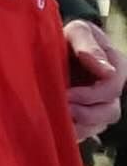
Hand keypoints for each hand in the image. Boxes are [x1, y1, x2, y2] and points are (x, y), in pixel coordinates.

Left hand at [64, 19, 124, 141]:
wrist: (49, 47)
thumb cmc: (67, 36)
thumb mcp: (77, 32)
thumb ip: (89, 46)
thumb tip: (107, 72)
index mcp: (115, 66)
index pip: (112, 87)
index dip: (91, 94)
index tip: (66, 94)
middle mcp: (110, 89)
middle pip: (110, 112)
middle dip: (85, 113)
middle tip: (61, 108)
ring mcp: (98, 105)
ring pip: (98, 125)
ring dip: (78, 126)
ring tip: (56, 119)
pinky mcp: (84, 118)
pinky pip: (84, 133)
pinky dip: (71, 133)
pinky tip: (54, 127)